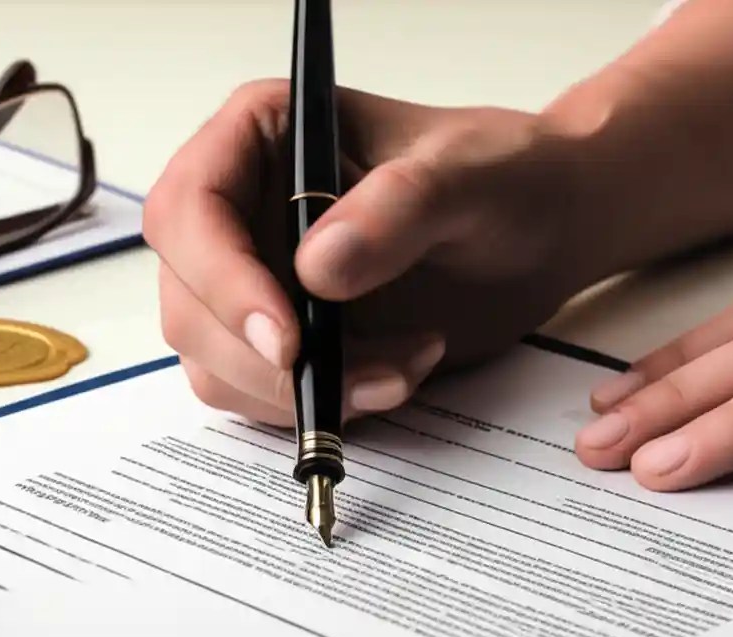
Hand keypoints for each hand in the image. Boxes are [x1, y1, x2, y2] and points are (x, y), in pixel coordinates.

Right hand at [144, 80, 599, 426]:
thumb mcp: (467, 176)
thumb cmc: (505, 176)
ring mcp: (258, 277)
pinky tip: (397, 375)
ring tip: (403, 368)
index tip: (284, 340)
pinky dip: (326, 405)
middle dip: (267, 359)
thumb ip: (396, 210)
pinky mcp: (286, 335)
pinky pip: (262, 395)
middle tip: (360, 377)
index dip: (221, 280)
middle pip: (189, 300)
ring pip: (218, 361)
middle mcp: (243, 207)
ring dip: (305, 391)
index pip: (190, 209)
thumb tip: (314, 270)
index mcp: (263, 135)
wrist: (543, 230)